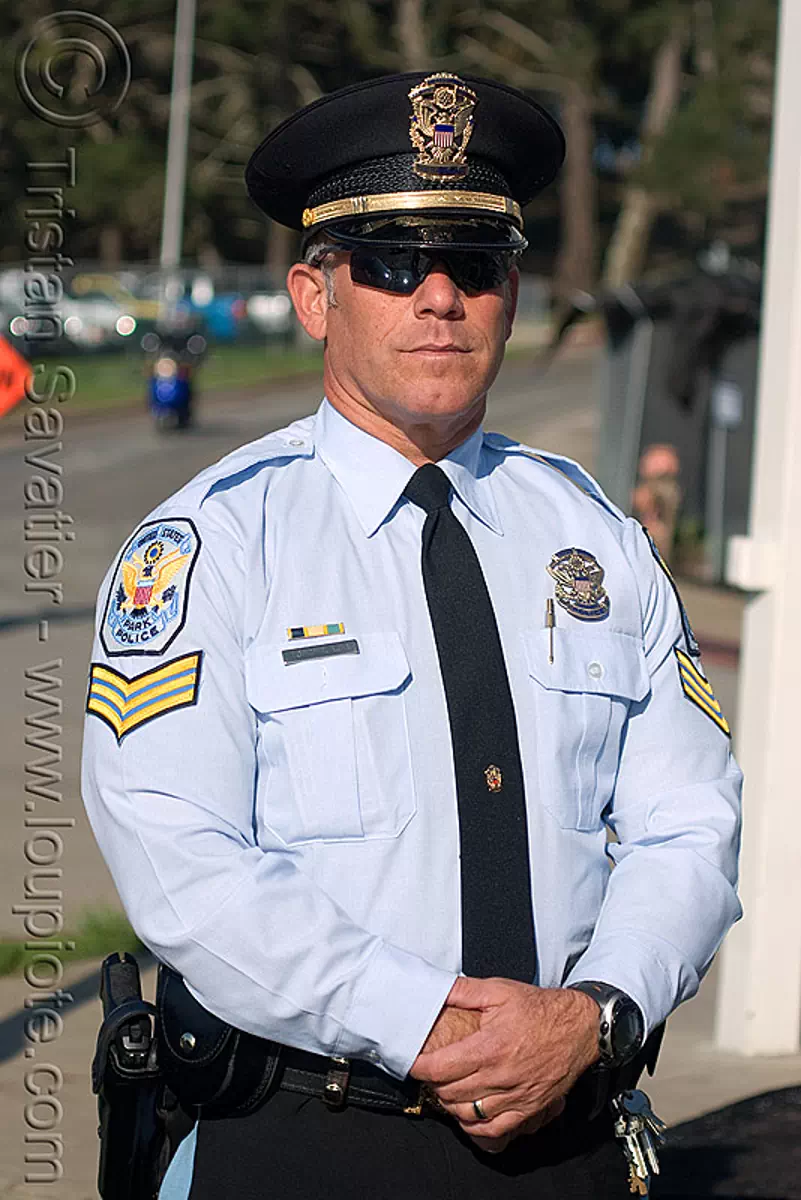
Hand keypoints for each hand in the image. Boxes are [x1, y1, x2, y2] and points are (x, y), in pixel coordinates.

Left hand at [410, 976, 599, 1144]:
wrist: (579, 1029)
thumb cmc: (540, 1009)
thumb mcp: (500, 991)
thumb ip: (464, 991)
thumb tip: (436, 988)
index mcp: (491, 1047)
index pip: (442, 1067)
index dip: (420, 1067)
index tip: (412, 1062)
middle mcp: (501, 1076)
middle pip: (451, 1093)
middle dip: (433, 1084)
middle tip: (429, 1072)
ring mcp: (515, 1097)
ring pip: (469, 1115)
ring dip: (451, 1106)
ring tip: (446, 1090)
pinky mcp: (528, 1110)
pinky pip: (494, 1131)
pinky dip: (476, 1127)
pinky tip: (469, 1113)